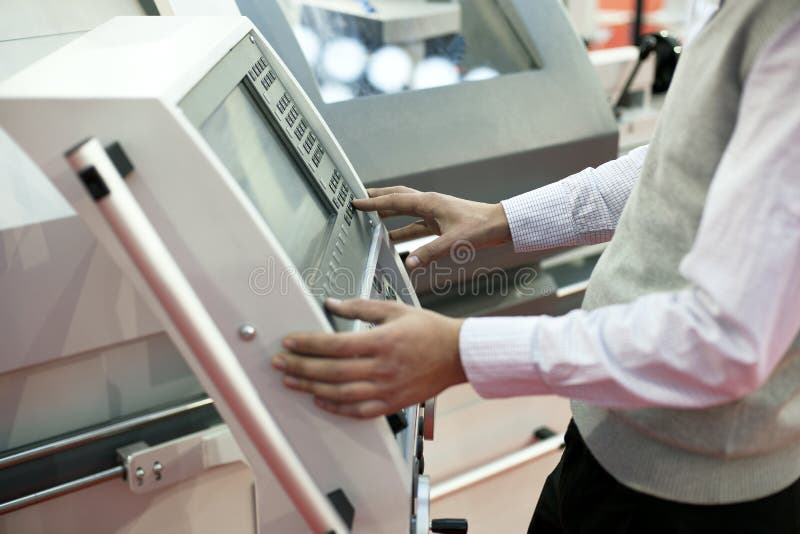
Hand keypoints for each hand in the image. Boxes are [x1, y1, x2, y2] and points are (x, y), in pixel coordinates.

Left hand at [271, 298, 466, 417]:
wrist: (457, 355)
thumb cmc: (429, 330)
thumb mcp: (394, 309)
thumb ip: (360, 306)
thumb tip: (331, 304)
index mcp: (383, 341)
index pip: (335, 345)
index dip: (308, 344)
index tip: (289, 342)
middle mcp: (383, 368)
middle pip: (332, 371)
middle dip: (301, 366)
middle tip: (280, 362)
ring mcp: (387, 388)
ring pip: (341, 394)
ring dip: (311, 387)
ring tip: (291, 381)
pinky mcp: (392, 403)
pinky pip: (359, 411)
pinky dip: (336, 408)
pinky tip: (320, 399)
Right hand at [352, 186, 510, 268]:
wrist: (501, 225)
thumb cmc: (482, 227)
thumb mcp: (453, 241)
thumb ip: (429, 252)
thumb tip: (408, 262)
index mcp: (429, 203)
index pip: (394, 201)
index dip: (374, 203)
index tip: (357, 202)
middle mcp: (430, 204)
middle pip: (397, 199)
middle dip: (377, 199)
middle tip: (360, 200)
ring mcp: (435, 213)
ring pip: (405, 211)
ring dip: (388, 215)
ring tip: (371, 221)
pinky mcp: (440, 223)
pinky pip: (414, 224)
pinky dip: (402, 229)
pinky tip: (395, 239)